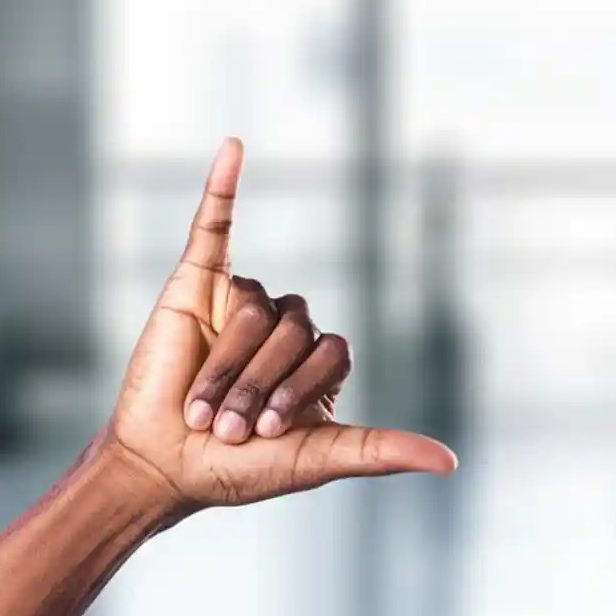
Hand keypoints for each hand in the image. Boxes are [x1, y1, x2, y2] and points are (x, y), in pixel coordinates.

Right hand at [99, 138, 455, 511]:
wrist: (164, 467)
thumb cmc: (239, 469)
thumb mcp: (319, 459)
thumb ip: (382, 450)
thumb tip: (451, 462)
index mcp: (317, 361)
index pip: (336, 349)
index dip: (304, 388)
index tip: (272, 433)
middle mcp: (284, 326)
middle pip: (300, 327)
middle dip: (262, 384)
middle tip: (230, 427)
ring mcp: (241, 301)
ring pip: (258, 309)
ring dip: (230, 365)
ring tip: (203, 408)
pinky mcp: (196, 283)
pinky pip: (215, 226)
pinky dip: (222, 185)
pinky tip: (234, 147)